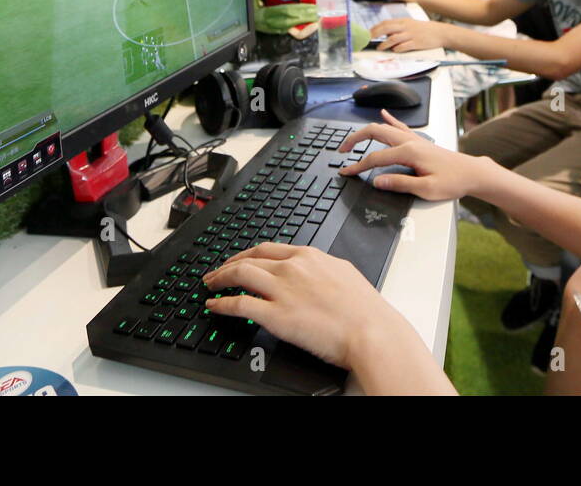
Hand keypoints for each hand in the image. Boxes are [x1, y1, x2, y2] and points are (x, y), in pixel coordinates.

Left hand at [203, 243, 401, 369]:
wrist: (371, 331)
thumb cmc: (364, 309)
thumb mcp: (344, 274)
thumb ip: (322, 269)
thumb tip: (313, 271)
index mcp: (309, 256)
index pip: (268, 248)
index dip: (247, 254)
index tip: (238, 260)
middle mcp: (293, 268)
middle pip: (249, 258)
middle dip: (227, 264)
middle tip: (216, 272)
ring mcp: (283, 290)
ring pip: (239, 274)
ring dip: (219, 279)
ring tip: (209, 285)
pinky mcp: (276, 315)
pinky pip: (239, 305)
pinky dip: (221, 304)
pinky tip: (214, 306)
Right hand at [338, 111, 498, 200]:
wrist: (472, 173)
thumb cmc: (453, 182)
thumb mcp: (426, 189)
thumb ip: (400, 184)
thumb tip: (377, 181)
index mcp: (408, 152)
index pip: (375, 158)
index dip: (358, 166)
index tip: (346, 173)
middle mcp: (410, 141)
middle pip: (374, 132)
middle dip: (354, 139)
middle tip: (341, 151)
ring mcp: (415, 139)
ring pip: (384, 127)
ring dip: (366, 131)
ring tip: (352, 140)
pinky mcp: (420, 141)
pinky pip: (400, 126)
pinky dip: (389, 120)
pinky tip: (384, 113)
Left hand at [370, 17, 450, 51]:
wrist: (441, 32)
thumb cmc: (425, 30)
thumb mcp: (411, 25)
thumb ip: (399, 28)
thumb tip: (387, 34)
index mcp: (404, 21)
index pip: (386, 23)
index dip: (376, 28)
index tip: (369, 33)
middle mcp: (406, 27)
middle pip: (387, 28)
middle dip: (375, 34)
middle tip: (369, 39)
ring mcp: (411, 35)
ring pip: (393, 38)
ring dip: (384, 44)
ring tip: (379, 48)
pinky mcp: (416, 43)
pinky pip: (403, 46)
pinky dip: (397, 49)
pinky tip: (394, 51)